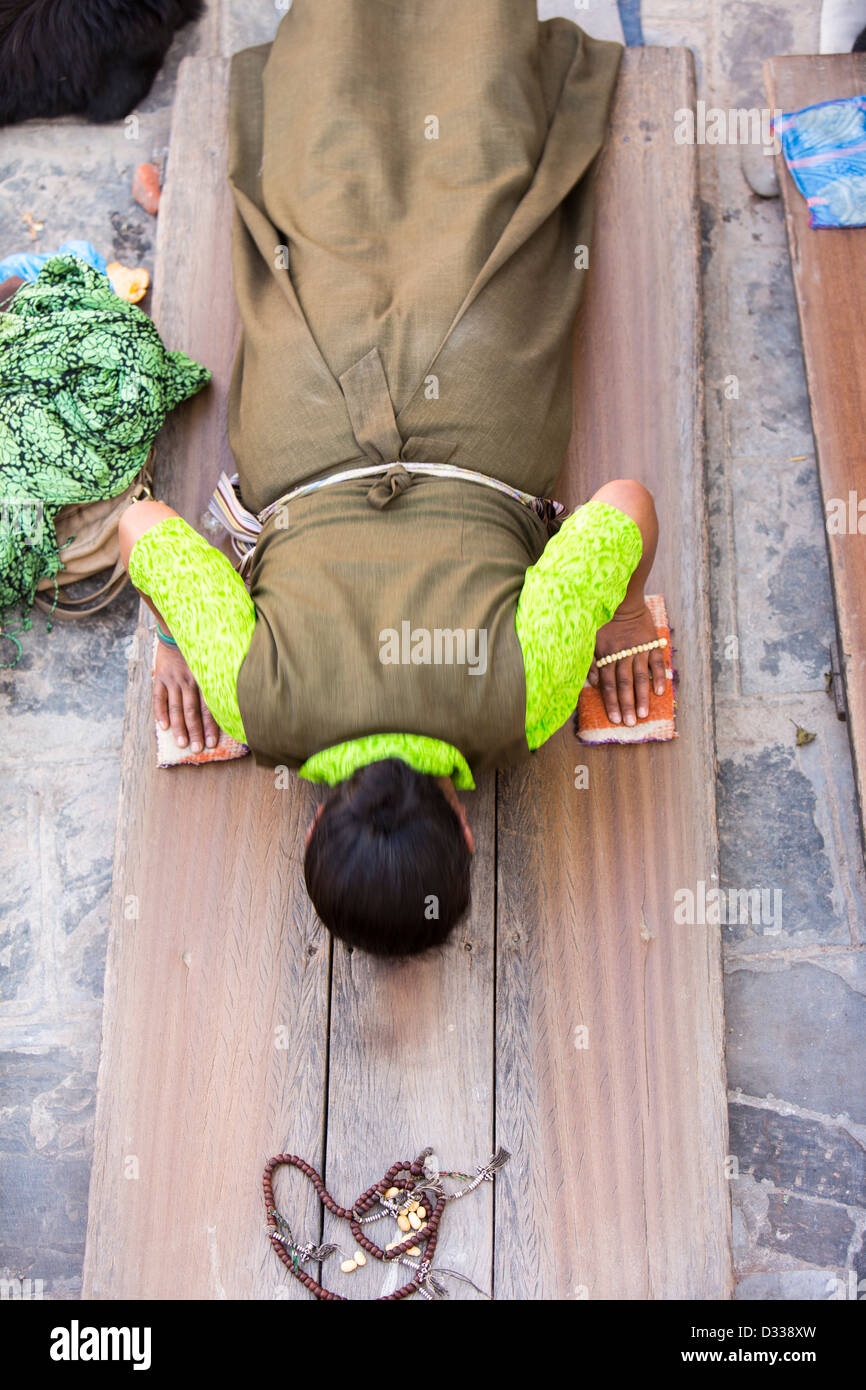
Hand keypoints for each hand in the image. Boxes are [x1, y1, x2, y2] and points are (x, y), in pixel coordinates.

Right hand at [153, 640, 219, 753]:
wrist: (177, 629)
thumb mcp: (214, 662)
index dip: (210, 727)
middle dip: (195, 732)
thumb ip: (219, 680)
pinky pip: (159, 697)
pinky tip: (163, 726)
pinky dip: (160, 712)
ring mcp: (173, 680)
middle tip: (197, 749)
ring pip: (176, 707)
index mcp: (204, 680)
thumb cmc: (201, 649)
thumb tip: (234, 700)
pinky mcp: (159, 677)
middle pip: (192, 711)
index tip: (212, 743)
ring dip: (178, 727)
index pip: (208, 708)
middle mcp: (189, 681)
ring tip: (181, 743)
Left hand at [588, 602, 666, 726]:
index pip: (608, 683)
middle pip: (623, 683)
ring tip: (643, 714)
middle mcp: (622, 653)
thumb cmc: (604, 622)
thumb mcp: (591, 639)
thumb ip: (591, 661)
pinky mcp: (652, 642)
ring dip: (642, 696)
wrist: (623, 599)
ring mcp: (638, 648)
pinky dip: (659, 677)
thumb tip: (593, 683)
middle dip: (626, 704)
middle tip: (629, 723)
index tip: (614, 719)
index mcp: (606, 654)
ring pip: (640, 676)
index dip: (611, 702)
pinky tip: (660, 692)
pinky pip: (656, 662)